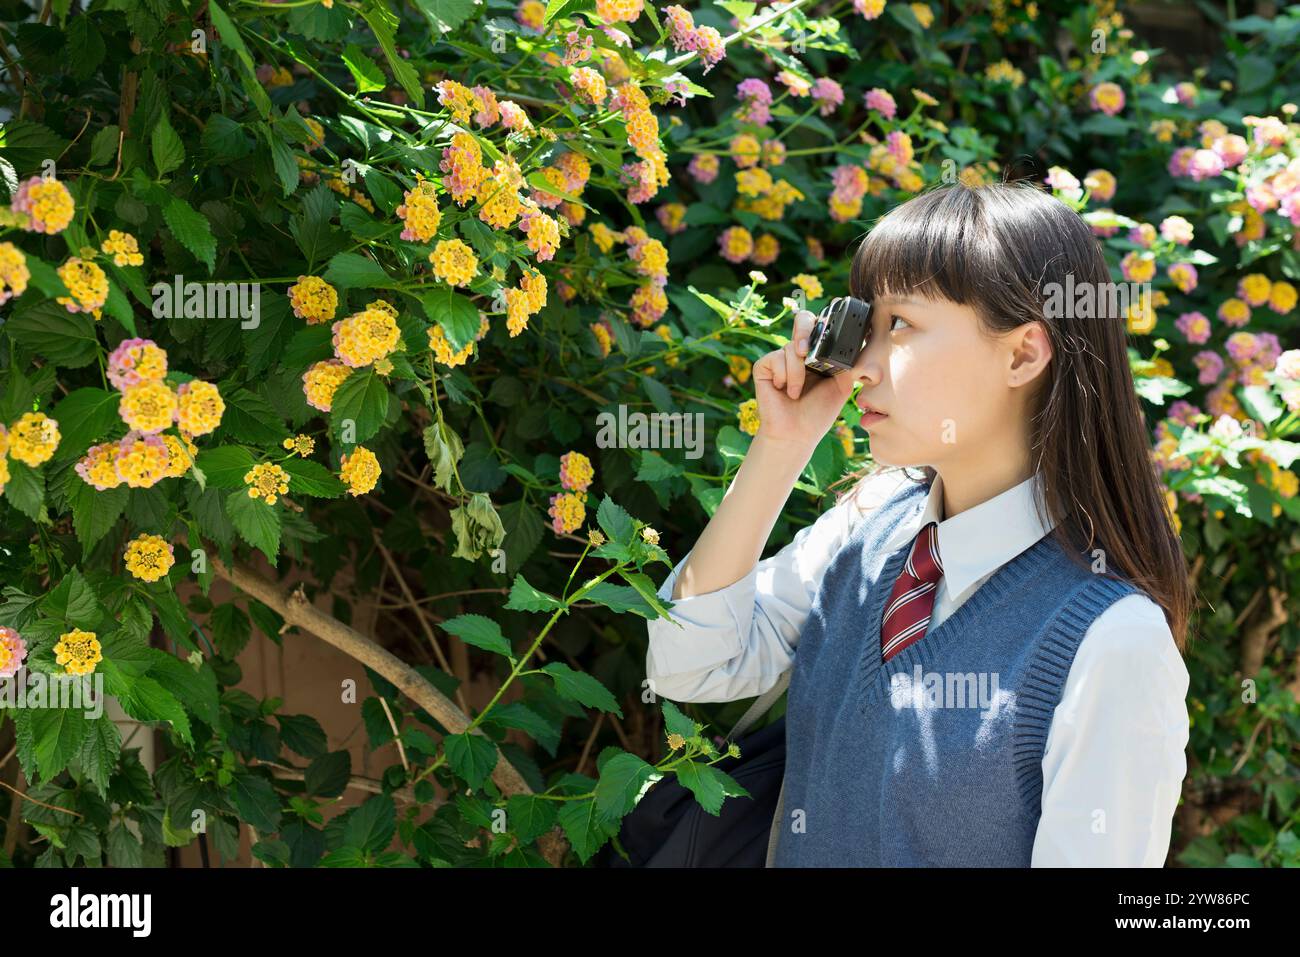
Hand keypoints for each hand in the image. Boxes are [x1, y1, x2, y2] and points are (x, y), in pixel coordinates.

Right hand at [751, 309, 861, 446]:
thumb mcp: (842, 386)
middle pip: (803, 320)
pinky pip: (775, 358)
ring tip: (797, 393)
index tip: (832, 331)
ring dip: (797, 373)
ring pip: (790, 347)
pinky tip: (784, 390)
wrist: (797, 433)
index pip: (822, 326)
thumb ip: (851, 364)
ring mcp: (780, 358)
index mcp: (819, 354)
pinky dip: (784, 375)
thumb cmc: (818, 412)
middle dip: (805, 330)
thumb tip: (863, 347)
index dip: (826, 323)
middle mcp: (799, 352)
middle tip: (806, 352)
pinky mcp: (764, 366)